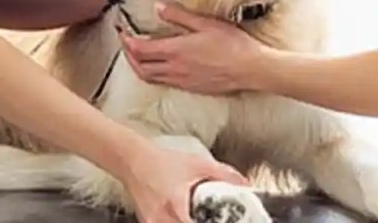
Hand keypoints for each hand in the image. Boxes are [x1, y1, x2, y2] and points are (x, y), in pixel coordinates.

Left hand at [119, 3, 266, 94]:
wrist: (251, 69)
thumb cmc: (232, 44)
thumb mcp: (206, 23)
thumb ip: (179, 15)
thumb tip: (158, 7)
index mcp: (176, 51)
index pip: (140, 50)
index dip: (127, 41)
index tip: (123, 32)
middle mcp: (175, 69)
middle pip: (140, 67)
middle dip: (128, 56)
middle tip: (126, 43)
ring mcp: (182, 81)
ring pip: (150, 78)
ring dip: (138, 67)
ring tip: (137, 56)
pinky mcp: (191, 88)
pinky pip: (164, 83)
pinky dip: (153, 75)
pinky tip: (159, 66)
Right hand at [119, 141, 248, 222]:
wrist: (133, 160)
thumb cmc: (161, 162)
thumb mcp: (196, 164)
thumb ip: (223, 175)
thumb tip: (244, 184)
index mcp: (175, 206)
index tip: (218, 221)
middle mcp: (161, 219)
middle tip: (209, 218)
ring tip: (197, 217)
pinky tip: (183, 217)